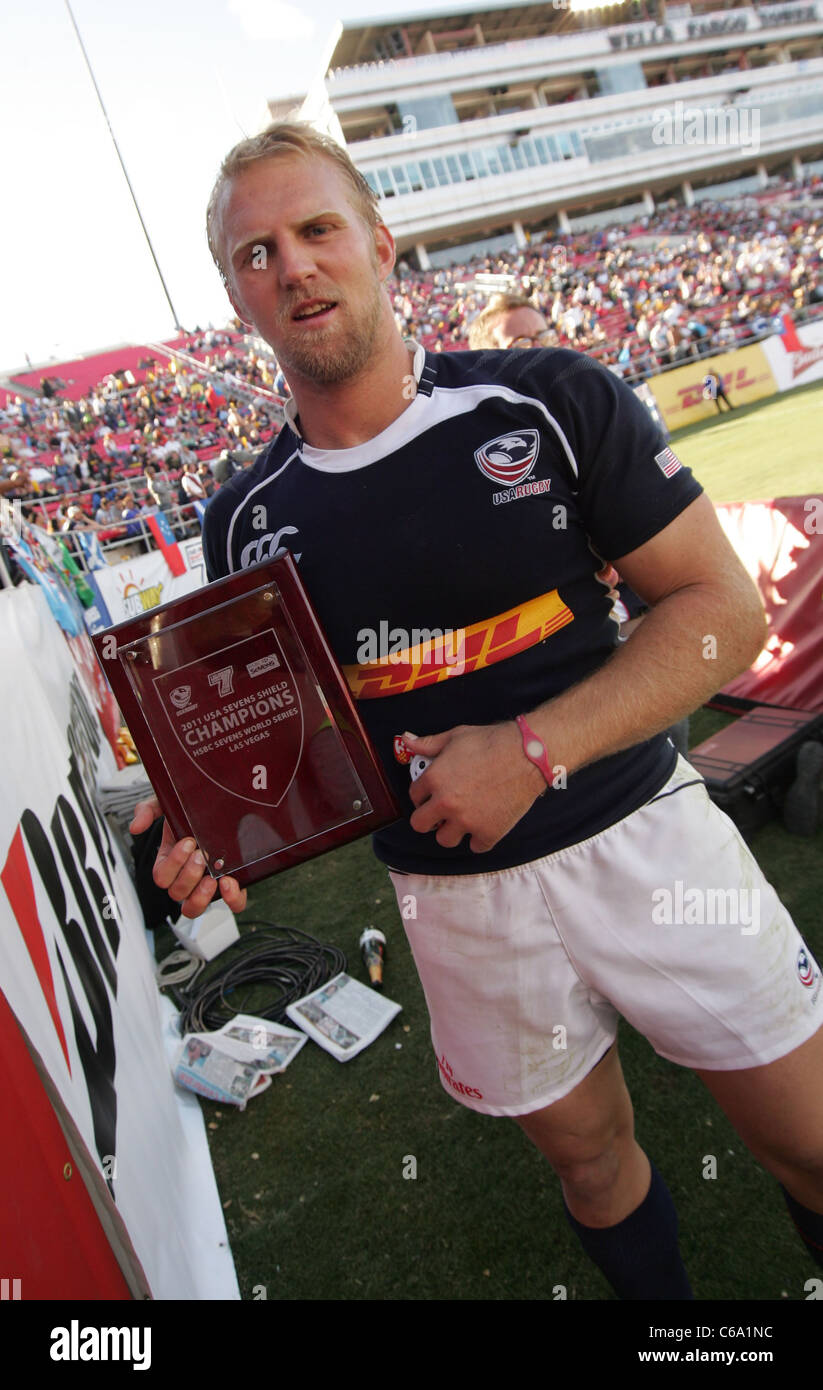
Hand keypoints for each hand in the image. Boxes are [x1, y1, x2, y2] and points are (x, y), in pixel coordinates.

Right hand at [129, 796, 246, 918]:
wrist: (223, 805)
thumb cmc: (191, 810)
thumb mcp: (167, 805)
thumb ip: (148, 810)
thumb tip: (135, 827)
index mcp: (169, 860)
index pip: (161, 876)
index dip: (173, 863)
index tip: (188, 842)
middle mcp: (186, 876)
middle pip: (176, 892)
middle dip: (188, 874)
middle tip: (201, 854)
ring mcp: (206, 883)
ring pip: (194, 907)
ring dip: (200, 895)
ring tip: (212, 877)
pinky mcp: (231, 885)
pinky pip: (232, 903)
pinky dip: (232, 899)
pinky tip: (229, 883)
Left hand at [403, 723, 545, 852]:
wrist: (528, 755)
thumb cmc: (492, 742)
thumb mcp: (456, 736)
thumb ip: (429, 743)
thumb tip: (406, 739)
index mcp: (434, 779)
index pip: (414, 796)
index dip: (423, 794)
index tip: (433, 793)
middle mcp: (446, 803)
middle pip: (420, 824)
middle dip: (428, 817)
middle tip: (441, 811)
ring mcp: (466, 821)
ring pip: (444, 840)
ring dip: (451, 831)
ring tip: (462, 819)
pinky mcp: (488, 833)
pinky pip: (475, 847)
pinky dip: (479, 839)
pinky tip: (485, 824)